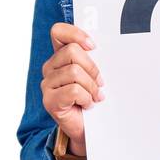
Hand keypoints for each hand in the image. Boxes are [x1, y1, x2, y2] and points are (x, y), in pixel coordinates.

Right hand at [41, 22, 104, 154]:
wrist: (88, 127)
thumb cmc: (93, 98)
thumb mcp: (95, 75)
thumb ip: (95, 60)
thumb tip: (112, 48)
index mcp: (60, 56)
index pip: (58, 32)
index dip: (75, 34)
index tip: (93, 46)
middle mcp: (50, 67)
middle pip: (72, 52)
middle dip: (92, 68)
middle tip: (100, 83)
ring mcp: (47, 84)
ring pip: (74, 71)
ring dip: (91, 86)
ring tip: (95, 96)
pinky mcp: (49, 100)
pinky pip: (73, 90)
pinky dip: (86, 98)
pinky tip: (88, 104)